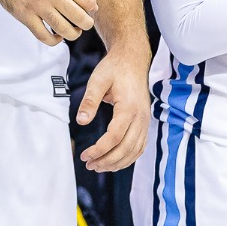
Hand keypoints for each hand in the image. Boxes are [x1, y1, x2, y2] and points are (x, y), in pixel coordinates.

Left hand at [76, 45, 148, 171]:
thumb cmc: (114, 68)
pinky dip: (128, 158)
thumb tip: (81, 121)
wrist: (132, 59)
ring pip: (134, 150)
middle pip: (126, 148)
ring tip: (99, 166)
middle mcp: (141, 117)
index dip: (99, 150)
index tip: (85, 156)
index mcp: (129, 107)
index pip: (115, 137)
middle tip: (89, 165)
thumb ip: (89, 101)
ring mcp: (145, 121)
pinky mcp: (145, 122)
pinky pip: (140, 146)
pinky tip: (114, 161)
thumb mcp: (97, 80)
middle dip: (107, 160)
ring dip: (117, 162)